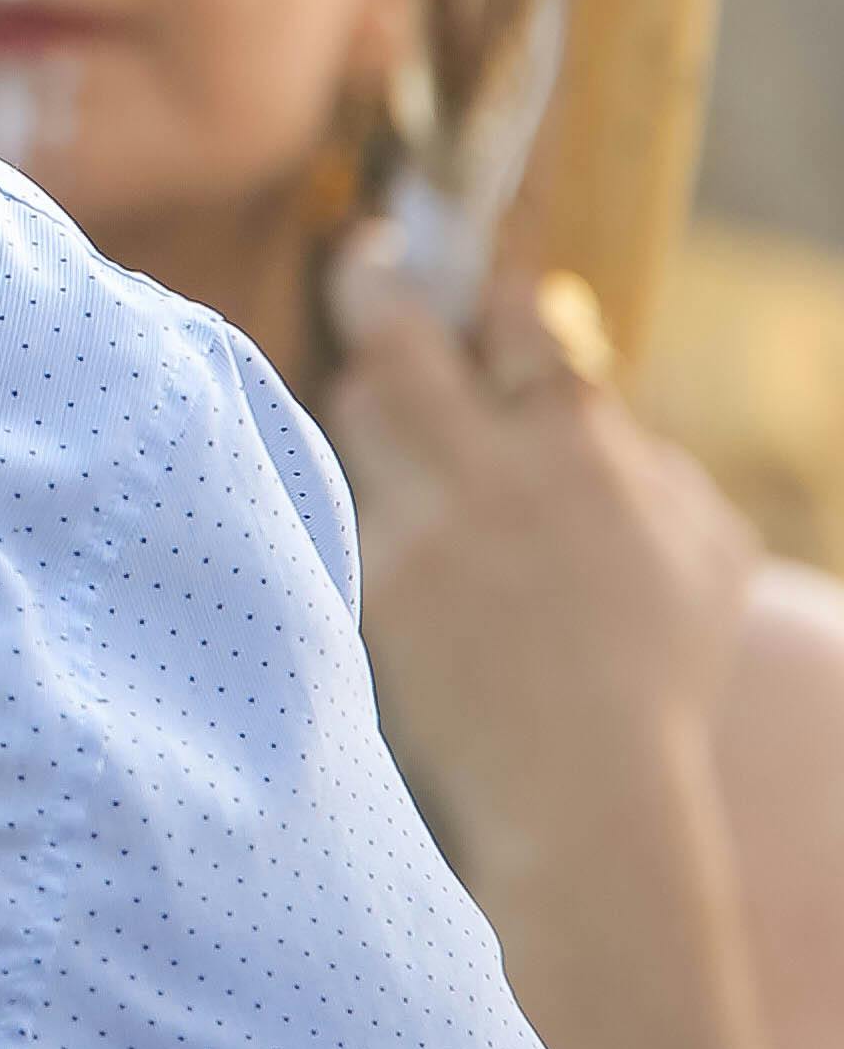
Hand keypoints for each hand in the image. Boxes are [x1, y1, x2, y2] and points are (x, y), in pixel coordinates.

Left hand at [333, 252, 755, 860]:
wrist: (586, 792)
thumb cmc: (661, 677)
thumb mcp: (707, 553)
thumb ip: (657, 464)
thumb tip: (604, 407)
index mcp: (579, 445)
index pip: (515, 317)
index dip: (491, 290)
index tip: (476, 282)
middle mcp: (489, 468)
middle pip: (394, 331)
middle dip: (373, 275)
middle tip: (370, 255)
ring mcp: (420, 524)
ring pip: (354, 407)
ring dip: (367, 392)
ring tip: (384, 397)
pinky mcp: (369, 579)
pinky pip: (341, 501)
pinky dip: (357, 492)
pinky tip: (376, 503)